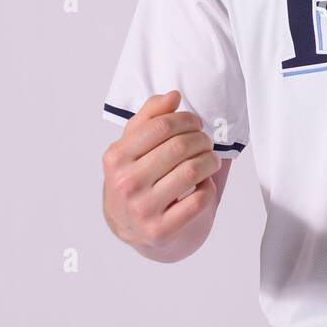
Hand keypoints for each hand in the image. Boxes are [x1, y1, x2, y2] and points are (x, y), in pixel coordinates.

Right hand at [102, 90, 222, 252]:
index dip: (186, 119)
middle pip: (180, 146)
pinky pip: (199, 200)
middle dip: (202, 139)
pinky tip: (203, 185)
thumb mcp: (133, 146)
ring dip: (210, 160)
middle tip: (206, 142)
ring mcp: (143, 209)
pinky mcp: (161, 230)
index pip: (161, 126)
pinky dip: (209, 187)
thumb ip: (150, 117)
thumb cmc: (135, 178)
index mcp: (116, 158)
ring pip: (193, 170)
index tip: (196, 123)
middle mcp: (126, 184)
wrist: (130, 226)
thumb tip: (173, 96)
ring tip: (210, 160)